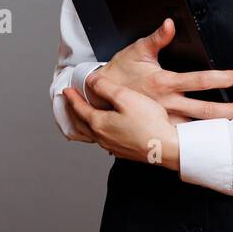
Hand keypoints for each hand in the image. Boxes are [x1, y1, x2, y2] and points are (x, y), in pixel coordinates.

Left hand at [63, 75, 180, 170]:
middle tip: (68, 103)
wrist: (166, 147)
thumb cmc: (149, 123)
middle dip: (73, 111)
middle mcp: (103, 137)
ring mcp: (113, 146)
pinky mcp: (124, 151)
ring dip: (84, 122)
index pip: (79, 108)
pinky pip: (104, 140)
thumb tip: (91, 81)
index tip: (66, 91)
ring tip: (82, 116)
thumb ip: (105, 87)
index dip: (72, 98)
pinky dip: (97, 132)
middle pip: (81, 123)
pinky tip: (104, 130)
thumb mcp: (125, 97)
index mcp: (100, 123)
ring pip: (92, 133)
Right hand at [83, 18, 232, 125]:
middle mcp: (167, 104)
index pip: (199, 80)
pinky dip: (196, 139)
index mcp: (164, 83)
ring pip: (194, 128)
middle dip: (226, 111)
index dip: (220, 78)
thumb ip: (157, 38)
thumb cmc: (120, 70)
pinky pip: (181, 137)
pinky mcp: (158, 128)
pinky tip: (209, 140)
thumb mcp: (137, 50)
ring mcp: (163, 119)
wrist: (100, 95)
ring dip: (213, 129)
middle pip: (203, 110)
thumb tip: (170, 24)